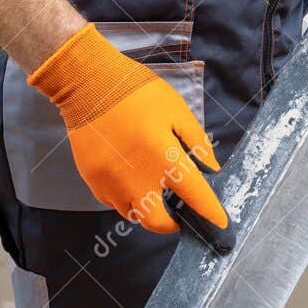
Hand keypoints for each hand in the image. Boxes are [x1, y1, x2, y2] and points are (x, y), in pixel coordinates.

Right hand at [28, 24, 225, 232]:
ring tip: (153, 190)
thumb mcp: (177, 110)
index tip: (219, 223)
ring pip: (133, 214)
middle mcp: (138, 179)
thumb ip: (197, 142)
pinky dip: (126, 198)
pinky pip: (113, 201)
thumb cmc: (138, 93)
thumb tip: (212, 168)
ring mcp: (112, 183)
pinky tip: (131, 178)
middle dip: (172, 222)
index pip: (195, 197)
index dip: (211, 213)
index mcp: (165, 159)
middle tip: (179, 211)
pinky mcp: (92, 180)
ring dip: (147, 210)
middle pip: (158, 223)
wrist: (88, 84)